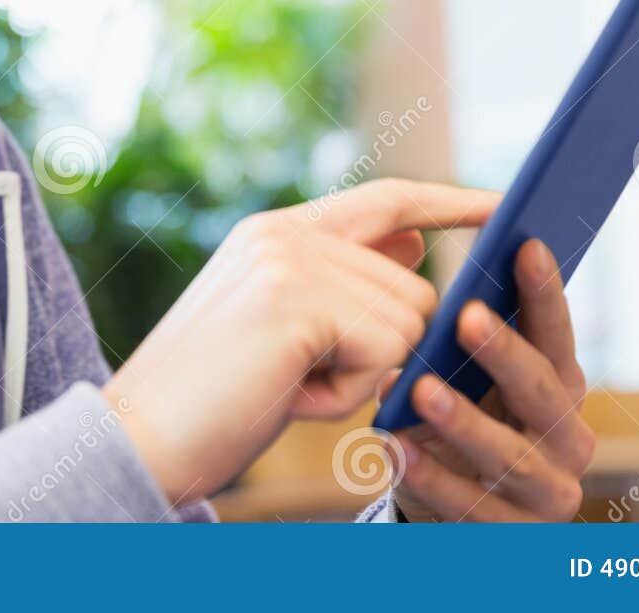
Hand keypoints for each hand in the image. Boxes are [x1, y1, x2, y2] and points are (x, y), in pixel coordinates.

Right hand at [105, 179, 500, 505]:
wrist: (137, 438)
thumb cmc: (212, 400)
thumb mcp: (283, 331)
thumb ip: (342, 285)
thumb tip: (417, 255)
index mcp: (276, 231)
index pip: (386, 199)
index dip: (447, 203)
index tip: (501, 205)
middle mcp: (284, 232)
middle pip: (412, 286)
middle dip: (381, 351)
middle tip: (302, 379)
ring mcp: (290, 259)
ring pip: (407, 321)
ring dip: (362, 375)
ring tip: (289, 385)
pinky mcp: (298, 299)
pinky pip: (385, 351)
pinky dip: (347, 393)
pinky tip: (290, 395)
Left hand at [377, 239, 594, 521]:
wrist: (457, 511)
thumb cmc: (461, 421)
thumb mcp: (468, 381)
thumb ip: (461, 341)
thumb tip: (420, 280)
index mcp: (562, 388)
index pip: (557, 334)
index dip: (545, 292)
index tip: (526, 245)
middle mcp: (569, 439)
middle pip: (542, 392)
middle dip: (504, 352)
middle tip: (463, 314)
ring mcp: (549, 493)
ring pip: (510, 457)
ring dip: (463, 421)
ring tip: (419, 389)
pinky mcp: (514, 537)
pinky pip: (471, 507)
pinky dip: (431, 477)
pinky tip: (395, 448)